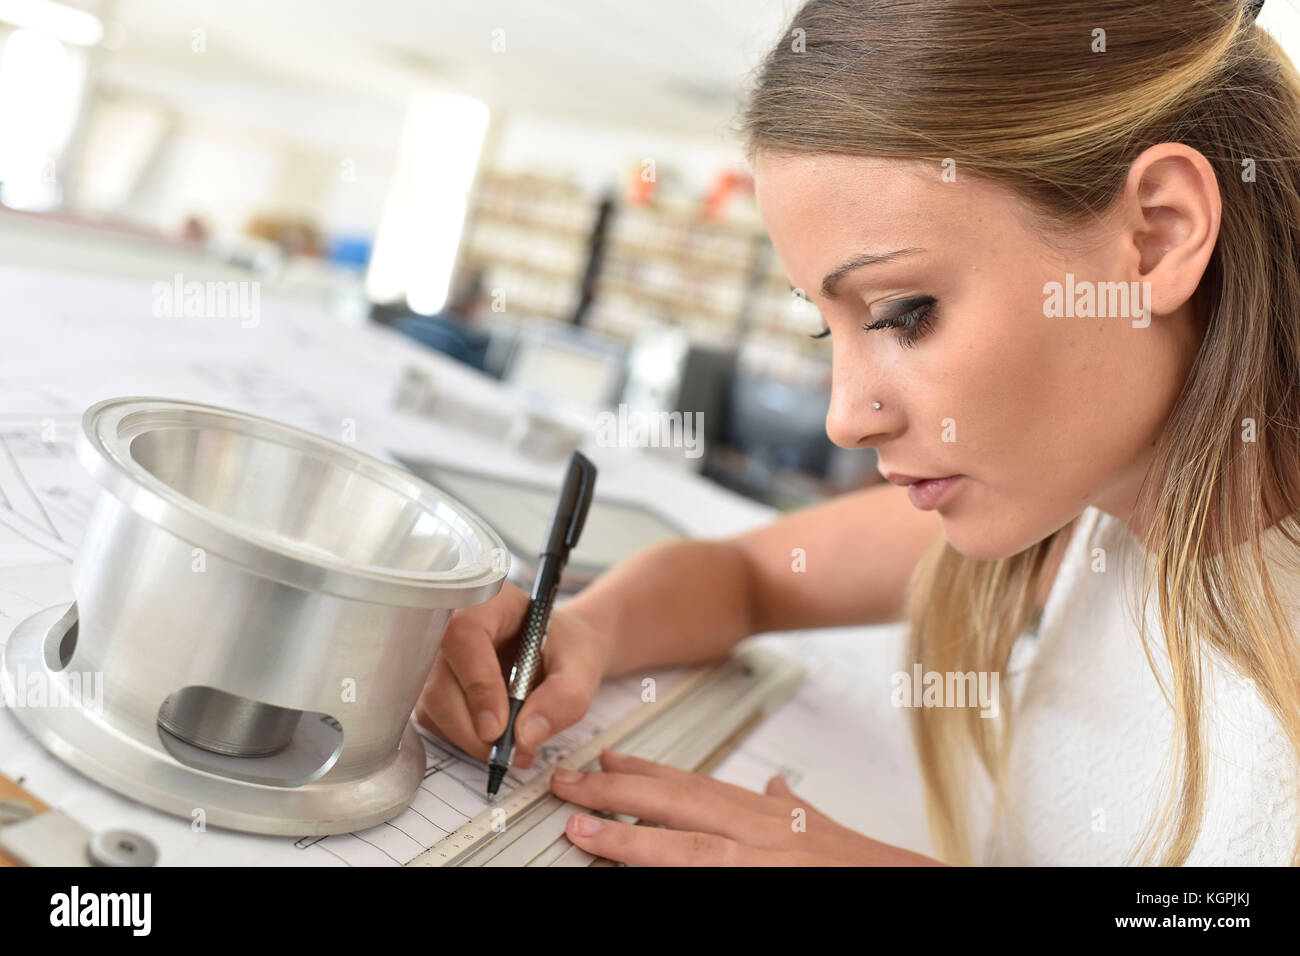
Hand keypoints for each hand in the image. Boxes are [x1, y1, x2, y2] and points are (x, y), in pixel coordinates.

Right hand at [414, 582, 611, 768]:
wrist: (561, 651)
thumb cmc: (568, 649)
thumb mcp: (581, 668)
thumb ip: (563, 698)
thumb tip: (525, 736)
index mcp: (490, 601)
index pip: (465, 636)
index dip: (478, 684)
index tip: (498, 727)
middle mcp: (452, 624)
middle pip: (442, 681)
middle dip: (475, 728)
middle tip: (513, 751)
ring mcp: (437, 656)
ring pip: (434, 706)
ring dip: (471, 738)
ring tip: (512, 744)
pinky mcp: (434, 685)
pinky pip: (436, 720)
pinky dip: (464, 738)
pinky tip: (495, 734)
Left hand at [549, 750, 945, 865]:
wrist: (903, 886)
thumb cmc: (861, 864)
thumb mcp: (822, 823)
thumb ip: (791, 804)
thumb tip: (776, 783)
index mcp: (765, 811)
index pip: (694, 783)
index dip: (645, 772)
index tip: (606, 760)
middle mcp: (758, 832)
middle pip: (676, 805)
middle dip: (617, 793)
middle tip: (567, 785)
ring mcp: (760, 865)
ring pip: (683, 849)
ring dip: (628, 840)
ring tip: (581, 831)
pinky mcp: (763, 892)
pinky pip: (703, 883)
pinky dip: (669, 879)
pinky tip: (634, 878)